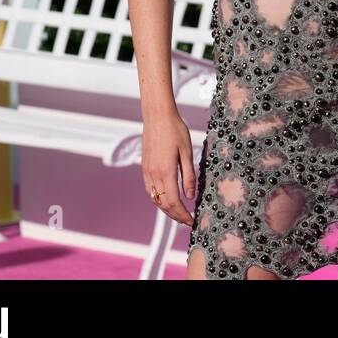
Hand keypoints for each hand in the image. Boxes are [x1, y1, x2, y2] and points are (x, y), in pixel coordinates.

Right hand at [141, 110, 196, 225]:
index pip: (174, 203)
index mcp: (165, 172)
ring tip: (179, 213)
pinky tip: (168, 198)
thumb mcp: (187, 152)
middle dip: (175, 216)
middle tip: (188, 221)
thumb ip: (189, 176)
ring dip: (166, 209)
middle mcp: (153, 175)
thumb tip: (190, 197)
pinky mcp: (145, 167)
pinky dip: (159, 199)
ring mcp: (147, 172)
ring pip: (155, 199)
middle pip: (163, 205)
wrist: (157, 116)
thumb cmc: (175, 130)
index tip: (192, 222)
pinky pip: (150, 190)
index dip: (183, 215)